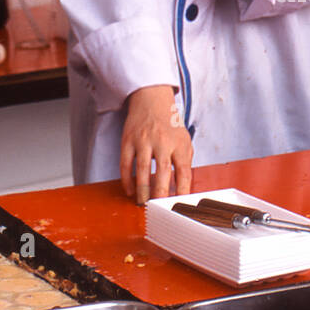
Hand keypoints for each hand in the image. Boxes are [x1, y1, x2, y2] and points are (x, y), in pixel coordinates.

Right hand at [121, 85, 192, 203]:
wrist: (152, 101)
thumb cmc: (170, 126)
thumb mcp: (184, 142)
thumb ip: (184, 164)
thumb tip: (182, 190)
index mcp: (179, 144)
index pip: (184, 172)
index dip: (182, 191)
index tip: (178, 205)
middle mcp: (162, 142)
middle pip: (162, 172)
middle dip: (160, 194)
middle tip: (158, 208)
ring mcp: (144, 141)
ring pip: (142, 170)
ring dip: (142, 190)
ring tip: (143, 203)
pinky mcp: (128, 141)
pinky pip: (125, 164)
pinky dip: (126, 180)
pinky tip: (129, 191)